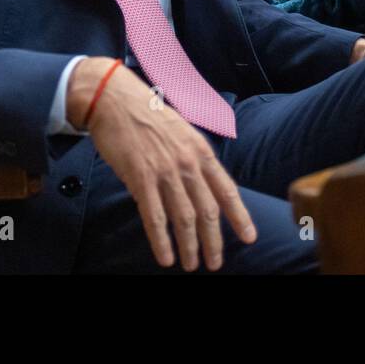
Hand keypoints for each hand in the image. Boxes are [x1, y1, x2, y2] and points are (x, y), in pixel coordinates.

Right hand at [66, 57, 254, 270]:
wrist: (115, 100)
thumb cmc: (147, 115)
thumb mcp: (182, 131)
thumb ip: (194, 157)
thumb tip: (204, 184)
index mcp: (201, 151)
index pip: (227, 190)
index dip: (240, 216)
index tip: (249, 238)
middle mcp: (188, 163)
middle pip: (208, 211)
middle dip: (213, 242)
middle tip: (215, 263)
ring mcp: (165, 171)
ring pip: (184, 218)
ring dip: (189, 247)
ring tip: (190, 265)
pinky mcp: (140, 178)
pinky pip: (154, 217)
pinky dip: (161, 241)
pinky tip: (165, 257)